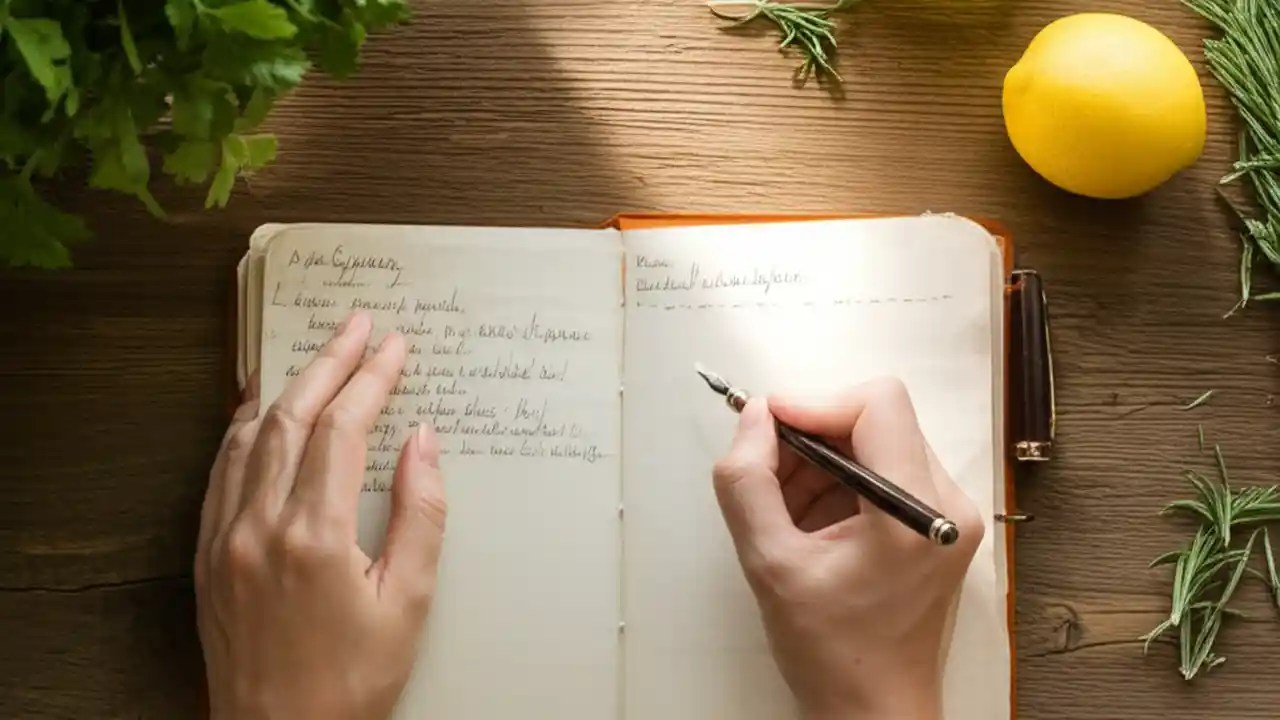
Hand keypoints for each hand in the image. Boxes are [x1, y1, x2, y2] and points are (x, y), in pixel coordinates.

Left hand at [195, 311, 446, 719]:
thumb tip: (422, 444)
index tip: (395, 347)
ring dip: (286, 390)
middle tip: (356, 325)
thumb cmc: (350, 682)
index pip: (343, 429)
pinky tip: (257, 417)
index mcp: (313, 535)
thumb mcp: (407, 605)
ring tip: (314, 356)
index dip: (371, 379)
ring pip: (248, 438)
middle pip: (292, 418)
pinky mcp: (206, 558)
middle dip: (328, 362)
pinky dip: (242, 433)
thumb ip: (420, 516)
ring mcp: (224, 540)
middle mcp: (258, 526)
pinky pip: (219, 473)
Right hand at [711, 378, 983, 719]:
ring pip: (877, 442)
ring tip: (786, 511)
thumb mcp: (769, 563)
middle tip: (768, 473)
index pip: (878, 404)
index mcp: (917, 512)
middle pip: (877, 419)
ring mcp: (947, 514)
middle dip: (813, 436)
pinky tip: (810, 522)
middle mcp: (947, 504)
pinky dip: (839, 482)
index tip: (769, 425)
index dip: (815, 403)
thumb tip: (754, 418)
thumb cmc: (831, 652)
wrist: (874, 708)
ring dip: (822, 461)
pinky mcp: (937, 524)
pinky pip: (885, 471)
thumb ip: (748, 481)